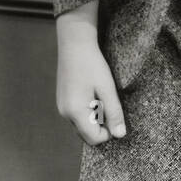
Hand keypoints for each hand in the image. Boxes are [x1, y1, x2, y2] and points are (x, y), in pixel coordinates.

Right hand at [56, 9, 125, 145]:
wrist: (74, 43)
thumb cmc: (92, 64)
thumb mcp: (107, 88)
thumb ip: (114, 112)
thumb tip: (120, 135)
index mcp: (75, 112)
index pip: (94, 138)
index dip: (109, 132)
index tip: (116, 116)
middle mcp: (65, 113)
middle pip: (86, 134)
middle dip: (101, 126)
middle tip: (110, 105)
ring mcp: (61, 106)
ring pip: (81, 124)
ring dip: (94, 118)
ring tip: (101, 97)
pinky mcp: (62, 99)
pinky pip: (76, 115)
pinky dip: (87, 111)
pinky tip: (93, 94)